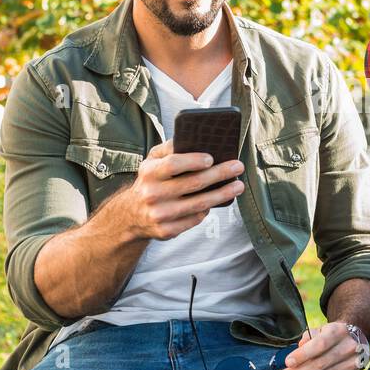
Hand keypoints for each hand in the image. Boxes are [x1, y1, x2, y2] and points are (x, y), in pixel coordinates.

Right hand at [124, 139, 244, 239]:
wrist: (131, 215)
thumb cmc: (149, 181)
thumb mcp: (151, 161)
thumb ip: (169, 148)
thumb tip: (193, 138)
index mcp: (149, 173)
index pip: (173, 164)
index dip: (193, 161)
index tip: (211, 158)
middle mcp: (152, 194)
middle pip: (193, 183)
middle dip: (219, 174)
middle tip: (238, 167)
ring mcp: (160, 214)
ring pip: (199, 204)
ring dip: (222, 194)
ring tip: (238, 186)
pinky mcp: (167, 231)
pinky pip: (195, 219)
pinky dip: (207, 210)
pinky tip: (216, 202)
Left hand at [276, 322, 366, 369]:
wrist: (352, 341)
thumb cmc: (328, 336)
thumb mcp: (318, 330)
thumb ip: (307, 339)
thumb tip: (297, 353)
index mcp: (339, 331)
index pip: (320, 344)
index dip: (303, 354)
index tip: (287, 362)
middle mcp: (349, 347)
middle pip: (320, 364)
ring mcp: (353, 364)